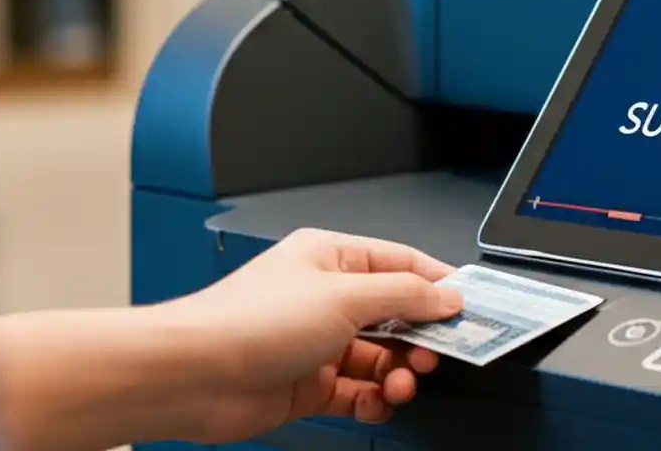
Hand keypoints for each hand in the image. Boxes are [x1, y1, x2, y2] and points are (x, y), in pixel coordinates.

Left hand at [165, 228, 462, 443]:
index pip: (401, 263)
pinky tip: (379, 402)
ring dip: (399, 372)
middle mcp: (324, 297)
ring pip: (380, 357)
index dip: (437, 284)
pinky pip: (358, 392)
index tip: (467, 308)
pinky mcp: (308, 384)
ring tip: (403, 383)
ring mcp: (317, 342)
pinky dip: (375, 399)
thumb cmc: (247, 321)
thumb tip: (447, 294)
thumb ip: (405, 293)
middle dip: (420, 336)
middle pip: (395, 314)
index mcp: (331, 258)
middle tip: (437, 353)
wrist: (193, 375)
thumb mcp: (344, 296)